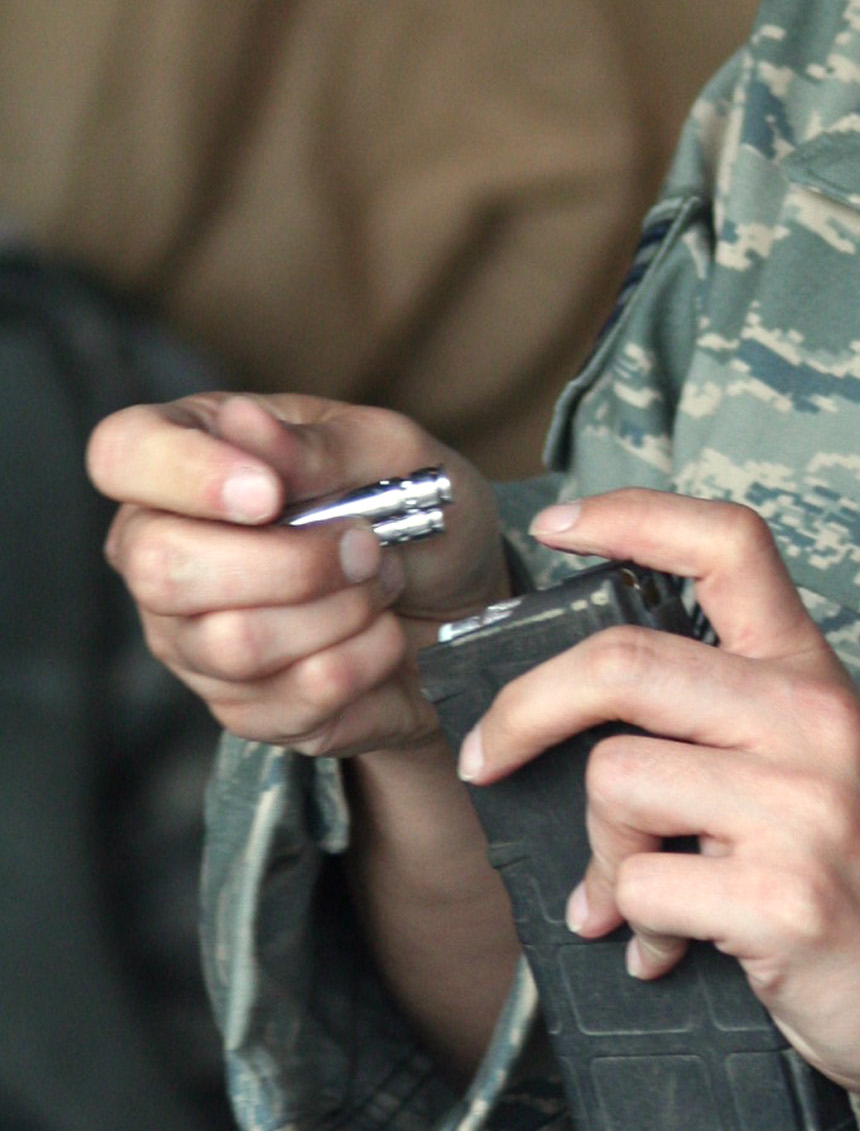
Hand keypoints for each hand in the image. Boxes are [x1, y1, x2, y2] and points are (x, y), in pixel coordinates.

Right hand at [91, 392, 508, 760]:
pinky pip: (290, 699)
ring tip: (382, 584)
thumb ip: (316, 444)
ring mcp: (191, 637)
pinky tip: (383, 636)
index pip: (120, 453)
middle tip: (365, 544)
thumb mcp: (391, 453)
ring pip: (233, 643)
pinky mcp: (239, 707)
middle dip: (292, 562)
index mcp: (191, 455)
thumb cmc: (417, 508)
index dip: (186, 474)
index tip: (269, 494)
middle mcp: (165, 548)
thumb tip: (242, 423)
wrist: (468, 602)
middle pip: (161, 568)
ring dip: (341, 611)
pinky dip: (364, 661)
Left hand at [459, 490, 859, 1129]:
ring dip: (598, 856)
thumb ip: (732, 724)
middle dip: (524, 709)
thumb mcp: (828, 766)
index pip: (729, 545)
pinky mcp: (781, 899)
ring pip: (615, 783)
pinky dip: (633, 929)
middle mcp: (810, 724)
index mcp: (814, 679)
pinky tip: (666, 951)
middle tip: (491, 755)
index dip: (632, 516)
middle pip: (623, 661)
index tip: (564, 524)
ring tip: (627, 901)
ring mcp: (800, 809)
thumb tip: (586, 722)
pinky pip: (639, 890)